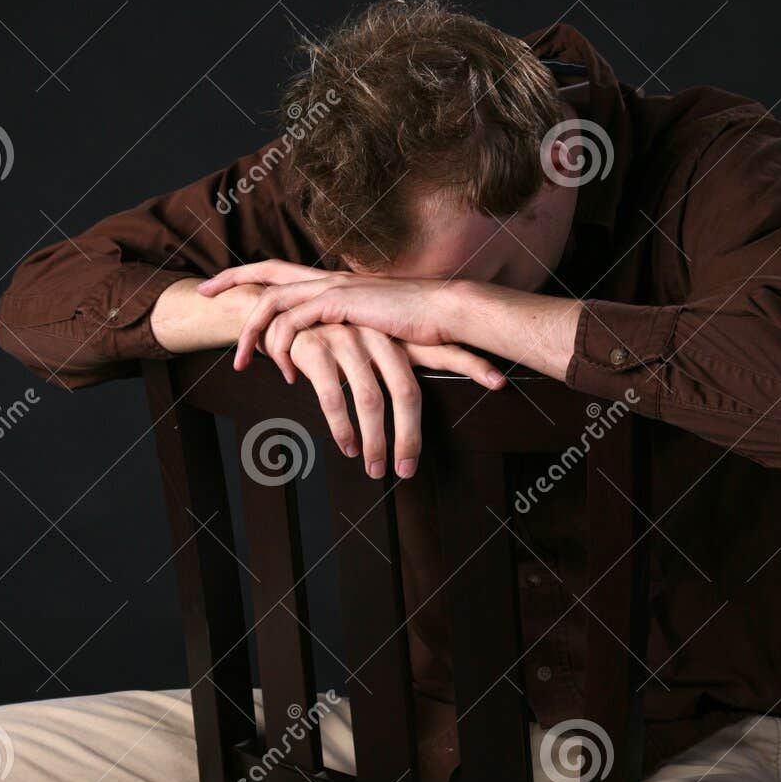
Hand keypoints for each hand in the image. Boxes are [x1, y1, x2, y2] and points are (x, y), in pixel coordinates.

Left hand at [198, 263, 460, 372]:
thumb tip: (334, 351)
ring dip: (251, 333)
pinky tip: (288, 371)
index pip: (280, 270)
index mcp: (332, 282)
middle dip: (230, 281)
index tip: (218, 283)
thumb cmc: (419, 325)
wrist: (446, 313)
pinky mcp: (340, 304)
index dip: (247, 274)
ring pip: (273, 302)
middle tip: (202, 294)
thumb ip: (350, 333)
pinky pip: (295, 323)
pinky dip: (283, 347)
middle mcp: (327, 278)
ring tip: (243, 364)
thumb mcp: (374, 328)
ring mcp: (333, 288)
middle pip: (266, 273)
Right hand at [268, 322, 504, 477]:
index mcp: (396, 337)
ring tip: (376, 468)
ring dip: (373, 441)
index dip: (471, 364)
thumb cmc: (333, 339)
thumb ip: (398, 367)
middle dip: (408, 436)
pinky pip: (332, 396)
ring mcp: (347, 340)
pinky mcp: (315, 348)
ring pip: (369, 400)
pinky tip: (346, 446)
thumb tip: (427, 402)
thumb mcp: (370, 346)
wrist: (280, 311)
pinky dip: (340, 427)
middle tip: (407, 470)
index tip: (500, 381)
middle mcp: (377, 336)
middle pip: (406, 391)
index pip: (442, 350)